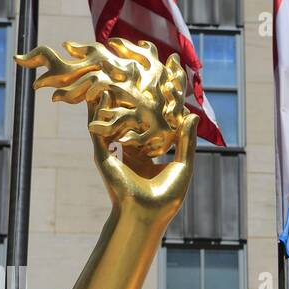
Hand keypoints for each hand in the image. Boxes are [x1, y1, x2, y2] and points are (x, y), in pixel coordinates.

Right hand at [16, 39, 197, 216]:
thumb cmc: (167, 198)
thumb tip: (191, 115)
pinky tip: (100, 91)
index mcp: (147, 155)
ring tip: (111, 74)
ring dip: (111, 99)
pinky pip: (99, 128)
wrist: (146, 216)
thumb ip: (186, 141)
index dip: (155, 106)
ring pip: (112, 120)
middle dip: (131, 97)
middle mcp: (128, 151)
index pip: (150, 124)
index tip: (158, 85)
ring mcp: (114, 152)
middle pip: (130, 118)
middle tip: (134, 72)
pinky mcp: (103, 155)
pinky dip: (97, 111)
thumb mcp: (183, 166)